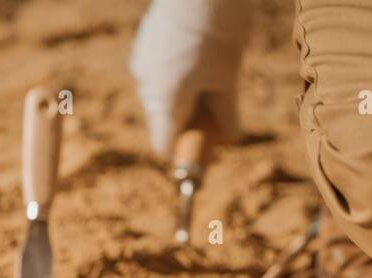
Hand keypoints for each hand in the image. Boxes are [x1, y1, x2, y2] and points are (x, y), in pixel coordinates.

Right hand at [129, 0, 250, 156]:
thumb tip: (229, 140)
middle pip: (164, 120)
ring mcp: (142, 61)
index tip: (207, 148)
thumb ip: (226, 115)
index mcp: (164, 99)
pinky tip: (201, 54)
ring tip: (214, 73)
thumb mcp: (228, 78)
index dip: (185, 153)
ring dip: (186, 97)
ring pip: (162, 95)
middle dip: (190, 122)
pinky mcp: (145, 43)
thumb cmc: (219, 30)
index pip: (164, 145)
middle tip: (220, 111)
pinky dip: (179, 76)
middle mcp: (145, 84)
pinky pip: (159, 73)